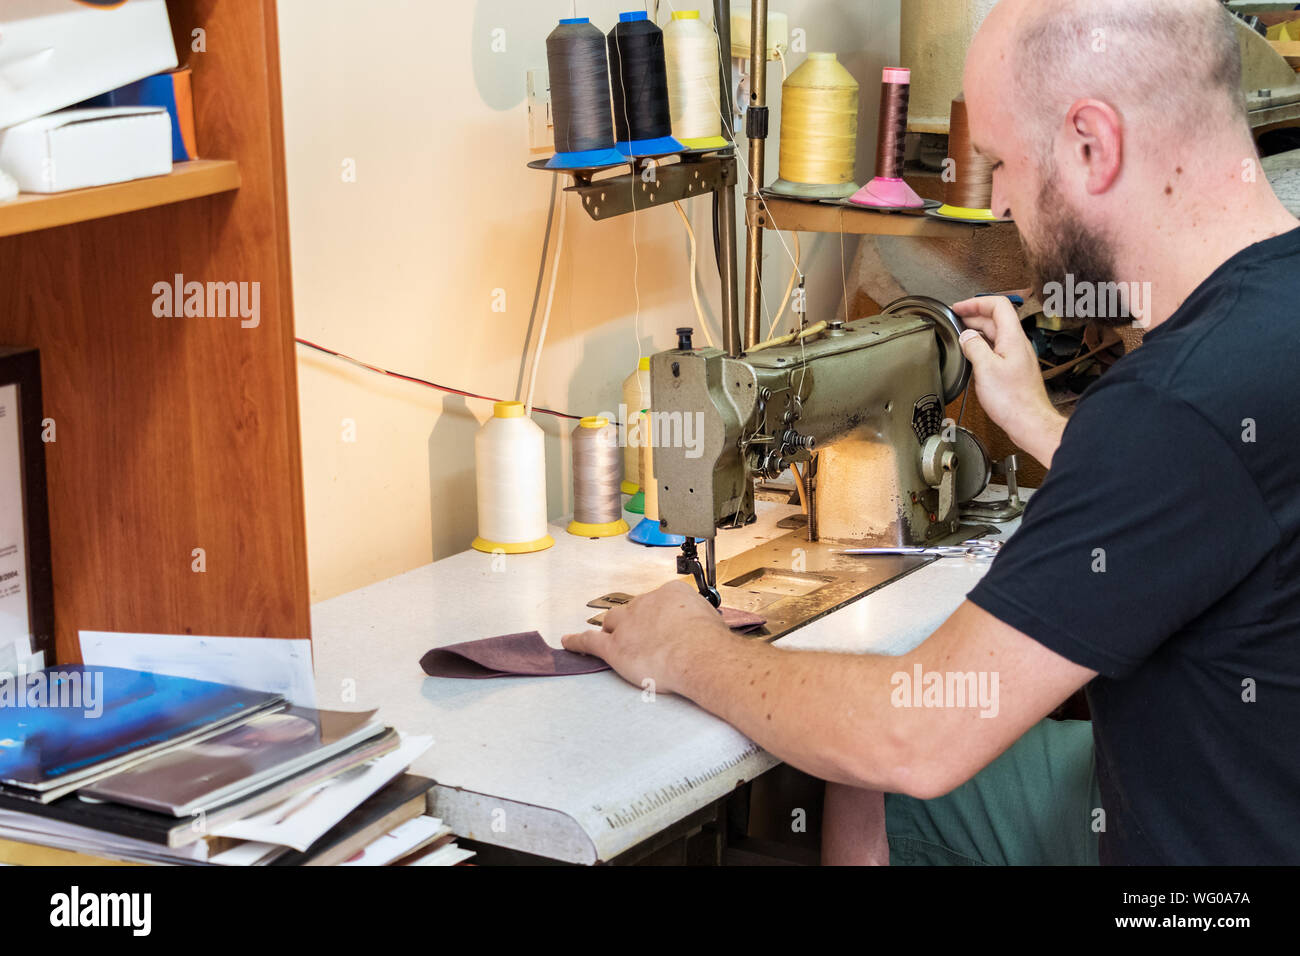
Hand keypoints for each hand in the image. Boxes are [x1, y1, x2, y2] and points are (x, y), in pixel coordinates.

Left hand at [562, 580, 732, 696]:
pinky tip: (569, 642)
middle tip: (646, 638)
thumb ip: (697, 620)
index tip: (665, 626)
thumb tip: (701, 629)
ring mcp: (627, 625)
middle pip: (632, 610)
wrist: (700, 655)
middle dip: (635, 623)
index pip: (657, 601)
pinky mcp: (615, 648)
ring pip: (611, 623)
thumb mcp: (710, 618)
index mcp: (669, 593)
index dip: (659, 617)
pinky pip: (590, 642)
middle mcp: (644, 604)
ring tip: (612, 638)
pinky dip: (577, 642)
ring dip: (611, 631)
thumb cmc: (709, 641)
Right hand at [952, 295, 1066, 467]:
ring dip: (977, 331)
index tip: (958, 307)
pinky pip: (997, 349)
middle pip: (996, 319)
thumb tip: (966, 336)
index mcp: (1012, 338)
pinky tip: (972, 354)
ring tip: (959, 334)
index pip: (998, 305)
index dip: (976, 302)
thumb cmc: (1013, 400)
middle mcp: (1017, 344)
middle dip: (974, 315)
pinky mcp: (1014, 369)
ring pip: (996, 334)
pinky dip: (982, 345)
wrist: (1029, 422)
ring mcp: (1017, 356)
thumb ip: (974, 347)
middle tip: (954, 319)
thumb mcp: (985, 369)